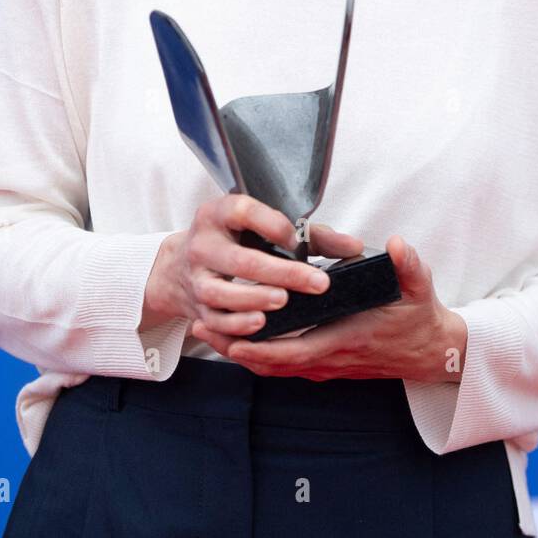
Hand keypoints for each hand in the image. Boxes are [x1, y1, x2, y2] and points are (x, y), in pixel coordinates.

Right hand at [140, 193, 365, 336]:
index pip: (242, 212)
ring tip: (282, 302)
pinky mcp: (196, 306)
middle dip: (280, 273)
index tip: (297, 239)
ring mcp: (196, 277)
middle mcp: (203, 244)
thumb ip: (313, 237)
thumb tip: (354, 247)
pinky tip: (261, 326)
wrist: (182, 266)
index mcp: (219, 214)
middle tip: (316, 283)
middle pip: (239, 260)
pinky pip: (214, 320)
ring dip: (253, 299)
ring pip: (221, 293)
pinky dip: (237, 325)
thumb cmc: (238, 241)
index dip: (271, 224)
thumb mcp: (267, 228)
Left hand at [191, 235, 468, 384]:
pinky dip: (257, 357)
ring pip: (275, 367)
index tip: (234, 334)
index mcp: (349, 337)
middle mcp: (333, 358)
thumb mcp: (419, 287)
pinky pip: (284, 366)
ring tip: (207, 331)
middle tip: (202, 328)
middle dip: (236, 348)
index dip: (264, 347)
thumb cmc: (419, 316)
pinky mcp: (326, 365)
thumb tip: (398, 245)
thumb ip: (408, 265)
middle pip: (274, 363)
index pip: (299, 349)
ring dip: (240, 353)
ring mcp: (328, 366)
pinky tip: (236, 340)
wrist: (430, 350)